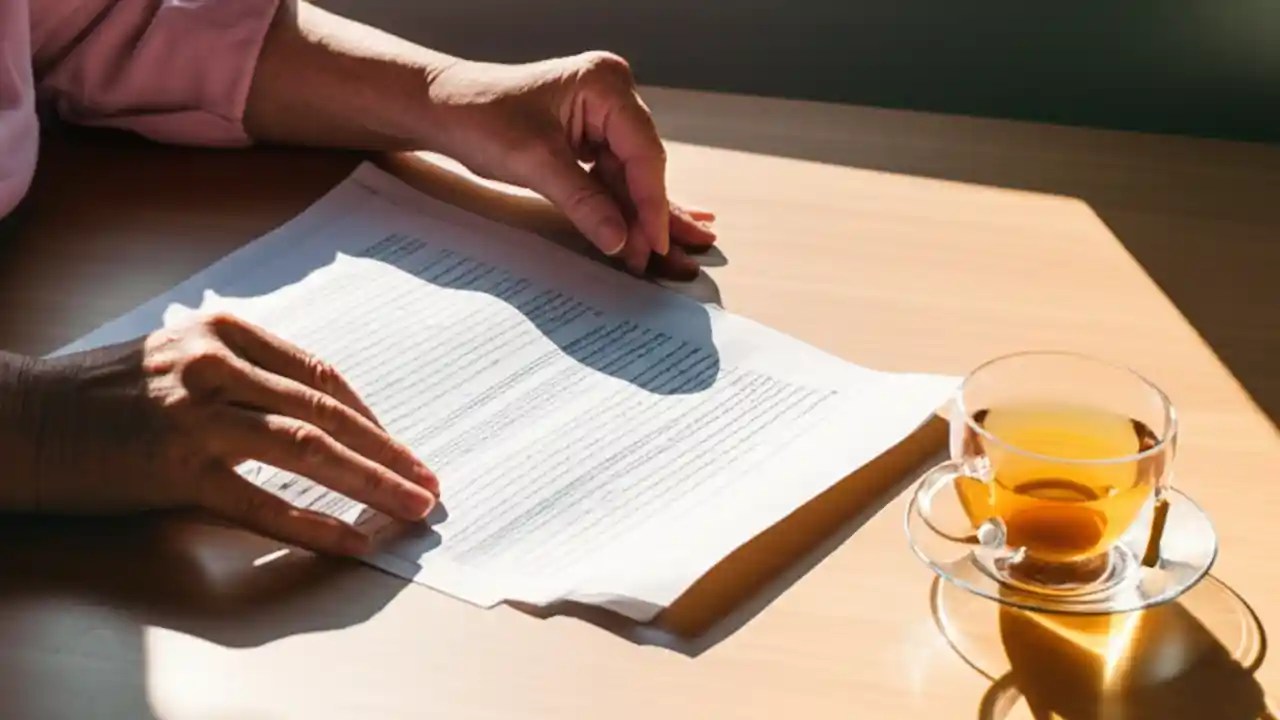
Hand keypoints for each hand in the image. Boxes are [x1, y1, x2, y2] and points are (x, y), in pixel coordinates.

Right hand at [16, 313, 436, 554]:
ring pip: (309, 448)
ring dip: (371, 481)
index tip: (404, 447)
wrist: (20, 419)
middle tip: (430, 483)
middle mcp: (218, 366)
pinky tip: (351, 541)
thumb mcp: (179, 355)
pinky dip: (312, 522)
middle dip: (390, 451)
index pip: (323, 375)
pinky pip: (261, 502)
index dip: (373, 415)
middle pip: (328, 412)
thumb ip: (244, 369)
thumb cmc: (103, 392)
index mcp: (226, 332)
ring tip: (412, 507)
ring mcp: (197, 417)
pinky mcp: (175, 470)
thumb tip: (318, 408)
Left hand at [426, 52, 717, 278]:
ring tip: (652, 256)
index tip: (656, 242)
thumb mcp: (535, 163)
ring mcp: (601, 115)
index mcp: (605, 84)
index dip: (652, 202)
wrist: (440, 109)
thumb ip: (584, 203)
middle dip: (645, 214)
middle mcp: (611, 95)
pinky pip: (611, 177)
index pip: (642, 152)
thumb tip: (620, 241)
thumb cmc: (480, 117)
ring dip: (637, 216)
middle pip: (641, 165)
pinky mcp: (589, 136)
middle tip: (654, 258)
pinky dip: (618, 207)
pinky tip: (640, 234)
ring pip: (629, 176)